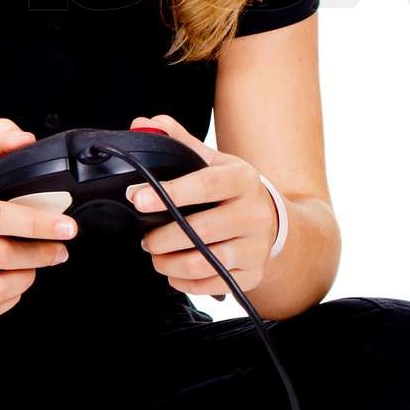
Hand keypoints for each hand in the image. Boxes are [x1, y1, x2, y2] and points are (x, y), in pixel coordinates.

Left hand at [126, 114, 277, 299]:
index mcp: (241, 179)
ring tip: (155, 255)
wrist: (273, 220)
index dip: (168, 193)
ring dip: (170, 263)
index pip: (204, 185)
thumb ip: (178, 141)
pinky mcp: (254, 272)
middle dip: (162, 237)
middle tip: (144, 238)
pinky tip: (173, 272)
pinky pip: (214, 284)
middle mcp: (253, 213)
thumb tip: (142, 125)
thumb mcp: (212, 160)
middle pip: (200, 229)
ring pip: (206, 262)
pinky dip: (186, 282)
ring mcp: (256, 246)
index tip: (137, 199)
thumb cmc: (231, 189)